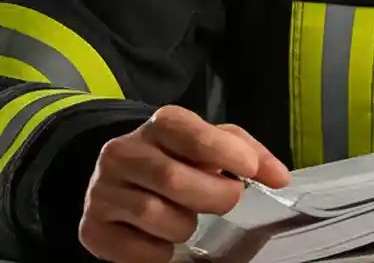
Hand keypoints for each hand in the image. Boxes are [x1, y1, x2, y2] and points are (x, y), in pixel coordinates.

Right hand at [78, 105, 290, 262]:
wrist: (126, 180)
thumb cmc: (182, 160)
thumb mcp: (216, 146)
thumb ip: (250, 154)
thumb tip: (279, 178)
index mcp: (159, 125)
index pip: (188, 133)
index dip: (223, 152)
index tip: (248, 170)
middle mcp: (122, 152)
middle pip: (173, 179)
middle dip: (214, 196)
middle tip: (228, 199)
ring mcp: (101, 191)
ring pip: (155, 215)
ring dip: (186, 225)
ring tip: (189, 217)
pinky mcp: (91, 228)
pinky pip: (135, 250)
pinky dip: (160, 251)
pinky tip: (165, 239)